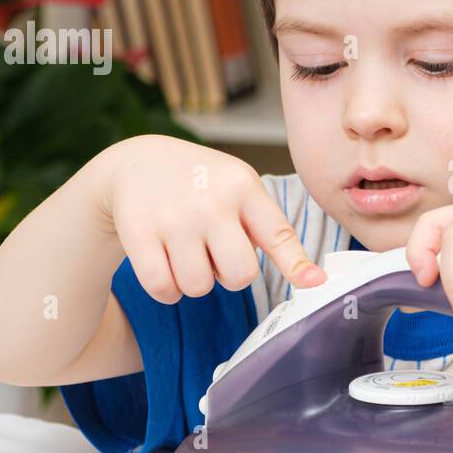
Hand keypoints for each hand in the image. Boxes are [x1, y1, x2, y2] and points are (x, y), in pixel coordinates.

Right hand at [100, 134, 324, 303]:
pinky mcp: (139, 233)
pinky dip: (167, 289)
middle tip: (216, 254)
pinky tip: (166, 264)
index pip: (278, 234)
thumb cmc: (202, 185)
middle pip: (240, 275)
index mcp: (244, 187)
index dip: (297, 264)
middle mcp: (211, 201)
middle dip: (229, 276)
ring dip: (195, 281)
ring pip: (199, 287)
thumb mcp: (240, 189)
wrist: (136, 163)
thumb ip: (273, 231)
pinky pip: (163, 288)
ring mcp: (174, 217)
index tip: (316, 283)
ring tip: (188, 252)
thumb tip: (314, 281)